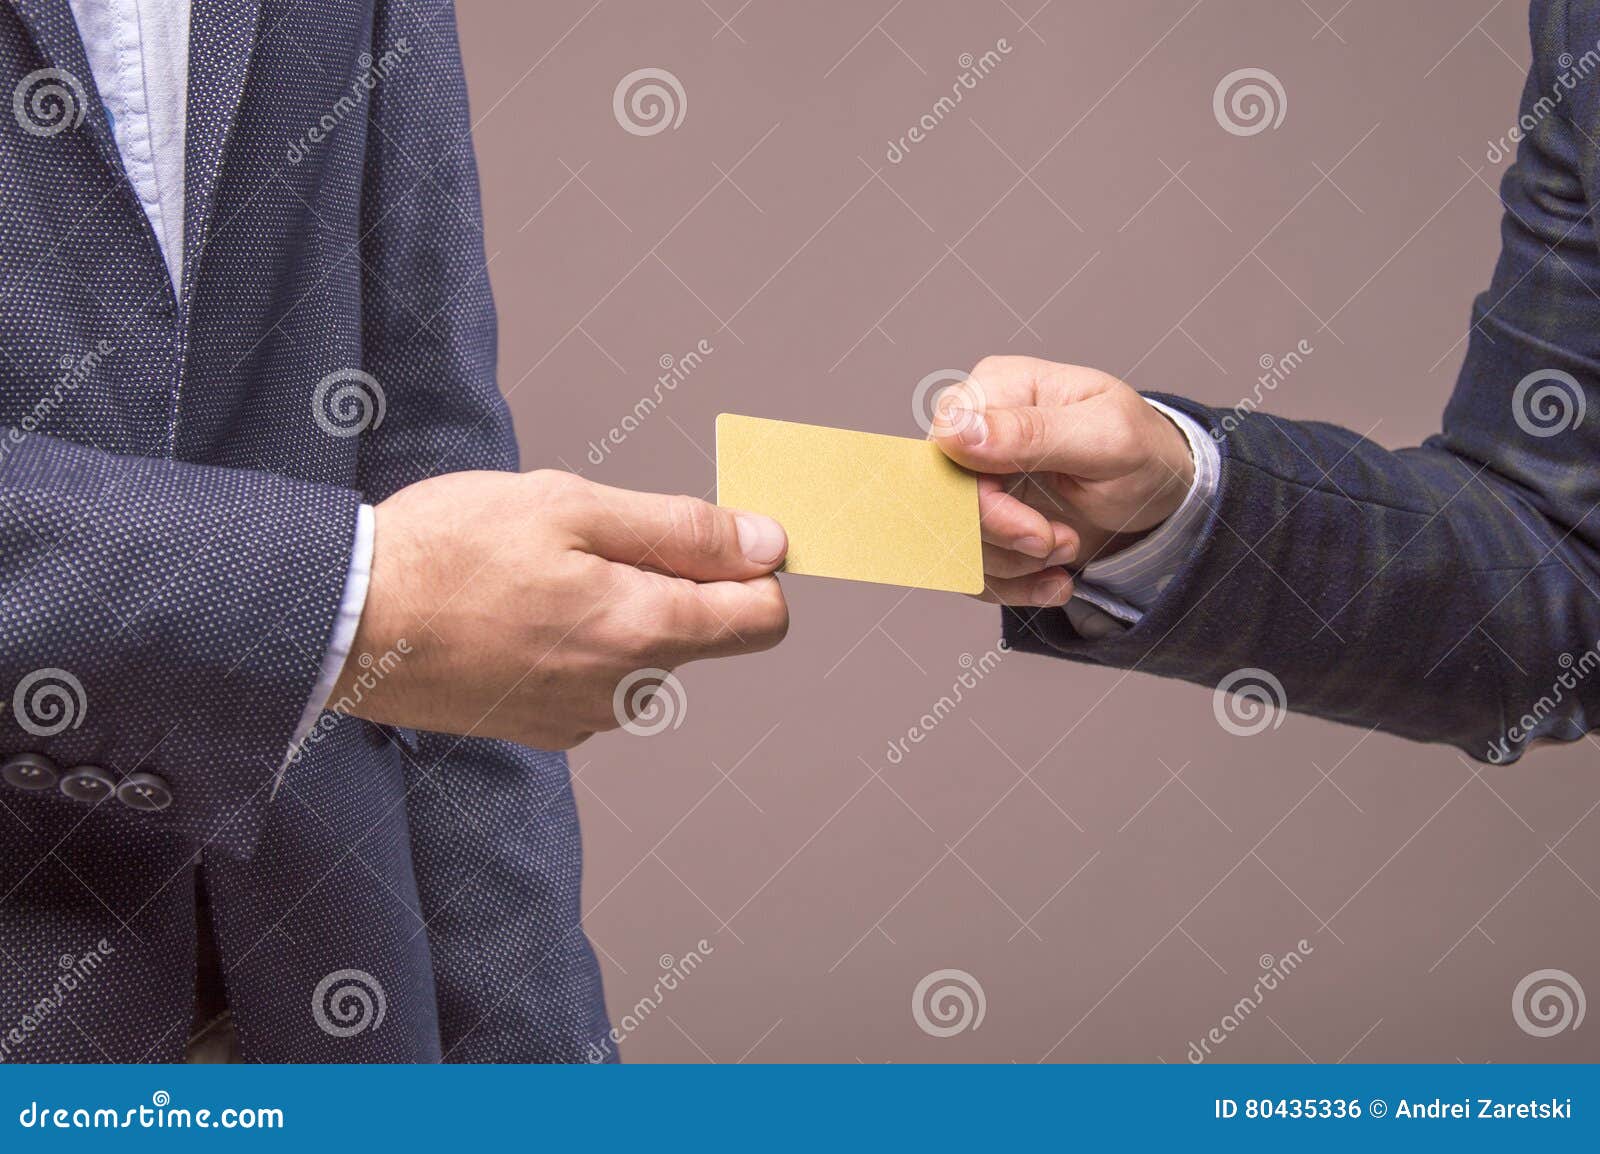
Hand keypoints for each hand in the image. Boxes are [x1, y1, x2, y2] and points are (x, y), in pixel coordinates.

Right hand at [330, 469, 789, 747]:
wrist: (343, 620)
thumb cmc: (450, 551)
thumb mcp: (574, 507)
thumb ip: (684, 530)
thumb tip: (768, 544)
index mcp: (646, 632)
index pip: (764, 618)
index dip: (751, 566)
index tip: (709, 535)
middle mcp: (628, 691)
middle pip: (700, 630)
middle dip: (667, 579)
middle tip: (582, 539)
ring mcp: (585, 717)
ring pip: (643, 651)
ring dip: (615, 608)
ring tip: (535, 574)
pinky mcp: (546, 728)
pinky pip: (596, 676)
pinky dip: (575, 640)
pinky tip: (514, 612)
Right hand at [930, 355, 1193, 606]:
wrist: (1163, 495)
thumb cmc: (1142, 451)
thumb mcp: (1106, 438)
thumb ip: (1031, 432)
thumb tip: (953, 429)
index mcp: (998, 388)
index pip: (947, 448)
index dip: (981, 502)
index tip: (1036, 532)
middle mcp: (974, 430)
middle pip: (945, 500)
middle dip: (1004, 540)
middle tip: (1060, 544)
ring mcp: (973, 477)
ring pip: (954, 539)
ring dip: (1012, 566)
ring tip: (1066, 551)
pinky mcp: (981, 519)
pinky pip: (968, 565)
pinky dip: (1011, 585)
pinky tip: (1052, 580)